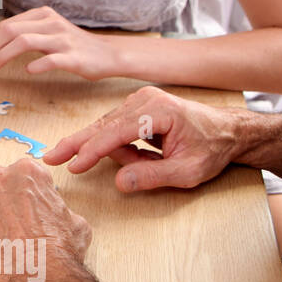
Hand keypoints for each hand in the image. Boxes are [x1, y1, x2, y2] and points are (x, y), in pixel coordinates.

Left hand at [0, 7, 120, 78]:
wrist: (107, 54)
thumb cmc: (71, 45)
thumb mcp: (44, 32)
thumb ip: (18, 32)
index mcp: (43, 15)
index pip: (8, 25)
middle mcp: (52, 23)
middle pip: (11, 31)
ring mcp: (63, 40)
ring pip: (25, 42)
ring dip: (4, 56)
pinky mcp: (74, 57)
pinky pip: (50, 60)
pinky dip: (36, 65)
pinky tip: (28, 71)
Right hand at [43, 86, 246, 192]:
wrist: (229, 132)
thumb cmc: (212, 149)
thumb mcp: (188, 172)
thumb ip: (152, 177)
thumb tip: (117, 182)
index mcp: (158, 111)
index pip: (115, 132)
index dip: (92, 151)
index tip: (73, 166)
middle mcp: (144, 100)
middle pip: (101, 125)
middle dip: (77, 143)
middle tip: (51, 157)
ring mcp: (139, 101)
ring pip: (108, 129)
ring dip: (113, 152)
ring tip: (142, 163)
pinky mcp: (137, 108)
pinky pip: (116, 129)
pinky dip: (118, 146)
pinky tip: (138, 156)